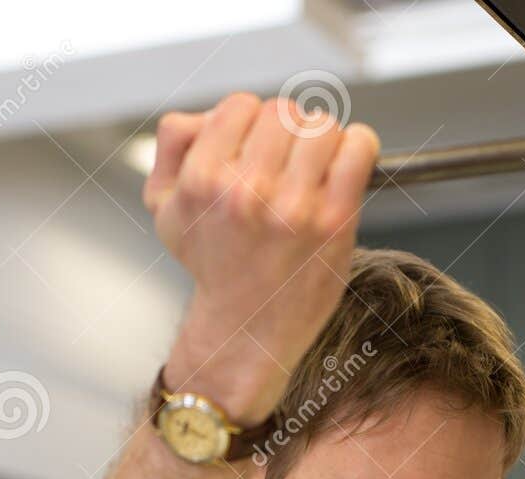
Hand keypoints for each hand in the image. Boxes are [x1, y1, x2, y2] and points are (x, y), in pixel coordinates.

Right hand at [144, 93, 379, 425]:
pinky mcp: (334, 221)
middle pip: (283, 112)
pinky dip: (359, 147)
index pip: (240, 105)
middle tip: (288, 161)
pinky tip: (345, 164)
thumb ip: (174, 147)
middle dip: (287, 131)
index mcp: (204, 180)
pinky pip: (358, 149)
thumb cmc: (213, 263)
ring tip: (314, 168)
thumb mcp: (165, 206)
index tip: (258, 146)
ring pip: (321, 126)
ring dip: (322, 140)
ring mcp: (294, 206)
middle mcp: (247, 191)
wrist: (246, 327)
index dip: (251, 121)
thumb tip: (207, 113)